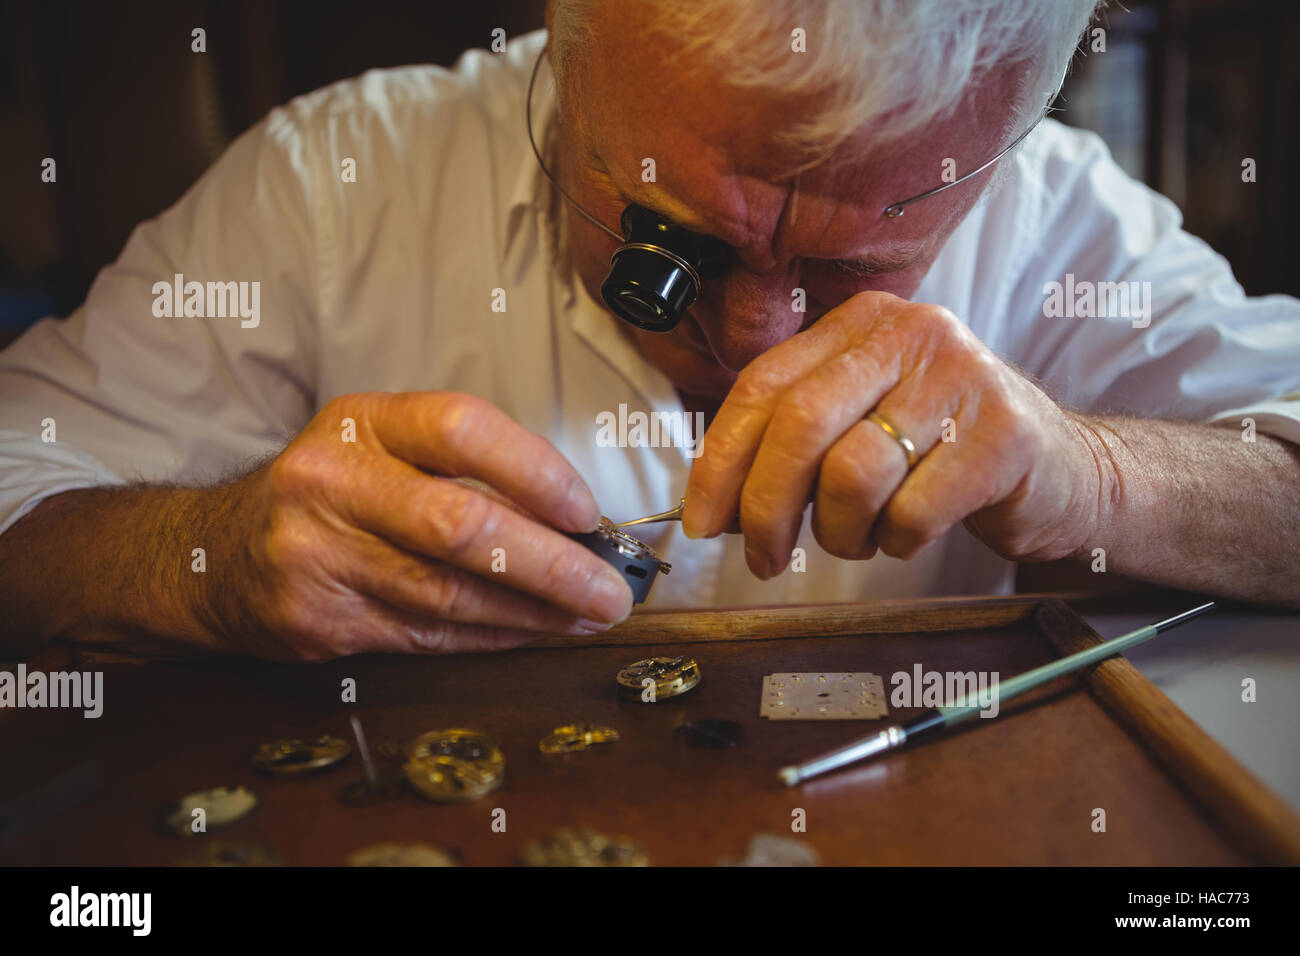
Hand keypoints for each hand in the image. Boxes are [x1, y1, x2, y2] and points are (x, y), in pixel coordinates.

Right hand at [212, 391, 632, 658]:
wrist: (215, 556)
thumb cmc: (327, 493)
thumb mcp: (377, 446)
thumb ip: (459, 466)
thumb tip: (571, 517)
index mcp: (359, 423)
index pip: (461, 429)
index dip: (536, 472)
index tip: (587, 511)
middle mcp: (331, 484)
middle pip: (462, 526)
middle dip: (552, 564)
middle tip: (609, 588)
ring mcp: (319, 557)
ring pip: (451, 594)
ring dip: (535, 611)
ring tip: (587, 613)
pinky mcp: (319, 621)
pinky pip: (429, 635)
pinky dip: (493, 637)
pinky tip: (534, 631)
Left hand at [680, 291, 1105, 576]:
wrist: (1062, 469)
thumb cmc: (942, 452)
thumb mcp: (863, 420)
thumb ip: (792, 440)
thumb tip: (713, 502)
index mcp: (861, 323)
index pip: (762, 385)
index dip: (721, 461)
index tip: (702, 520)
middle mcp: (910, 333)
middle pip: (799, 426)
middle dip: (766, 508)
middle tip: (763, 558)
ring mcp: (964, 378)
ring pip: (852, 474)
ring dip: (840, 531)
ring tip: (859, 538)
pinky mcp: (1006, 436)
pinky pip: (912, 512)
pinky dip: (896, 542)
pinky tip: (910, 533)